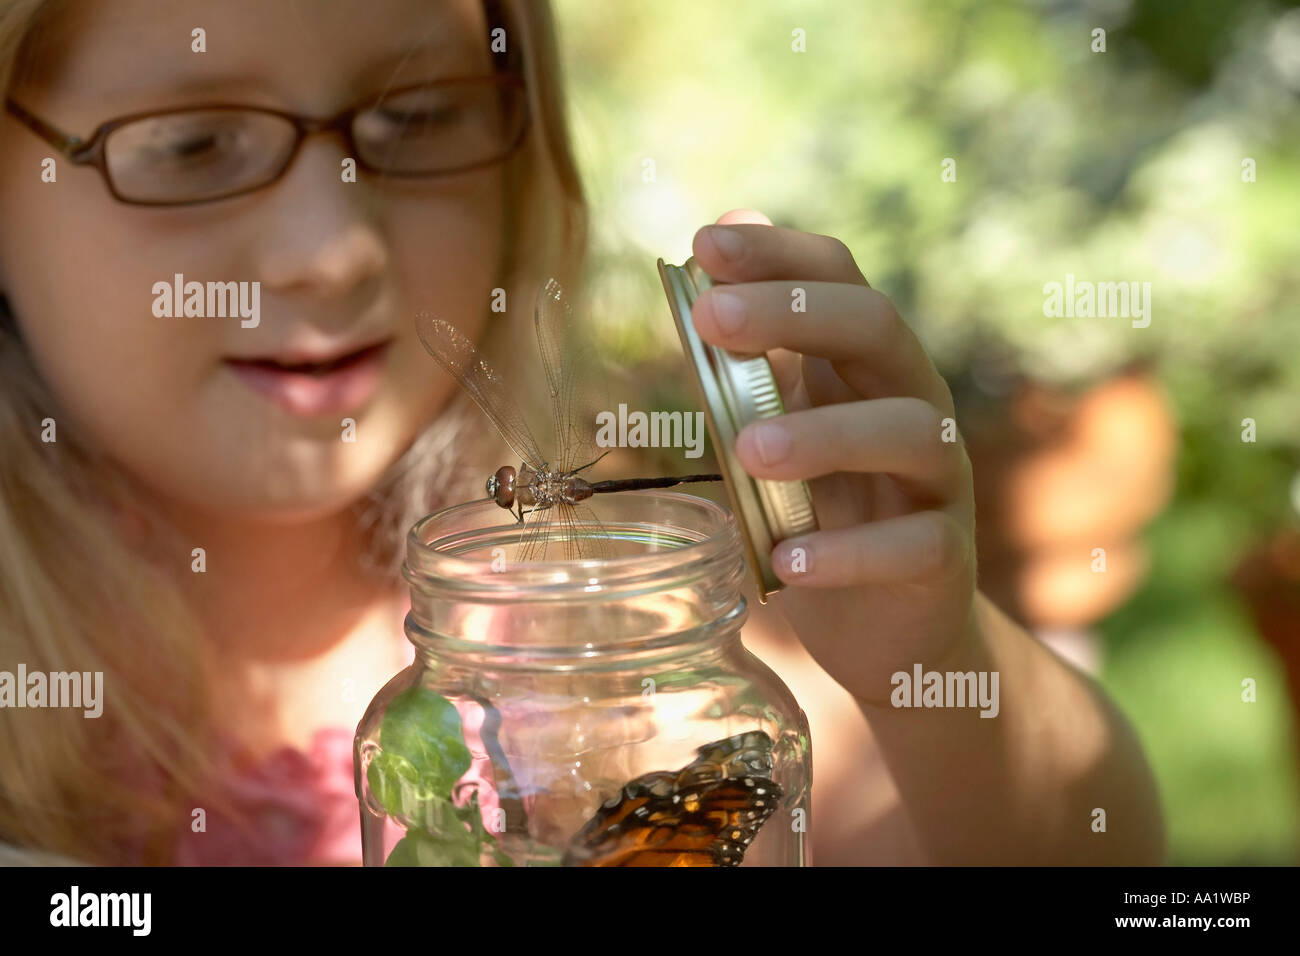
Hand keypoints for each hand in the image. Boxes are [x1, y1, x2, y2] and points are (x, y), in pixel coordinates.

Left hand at [689, 209, 977, 702]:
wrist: (884, 630)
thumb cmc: (822, 519)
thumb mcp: (776, 436)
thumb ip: (748, 369)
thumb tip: (697, 278)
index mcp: (866, 367)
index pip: (838, 280)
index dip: (778, 255)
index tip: (704, 244)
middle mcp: (915, 404)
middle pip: (878, 327)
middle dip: (792, 313)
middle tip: (710, 319)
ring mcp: (939, 480)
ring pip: (909, 430)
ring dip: (823, 433)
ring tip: (746, 452)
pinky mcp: (946, 558)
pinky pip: (913, 545)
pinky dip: (847, 552)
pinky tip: (785, 559)